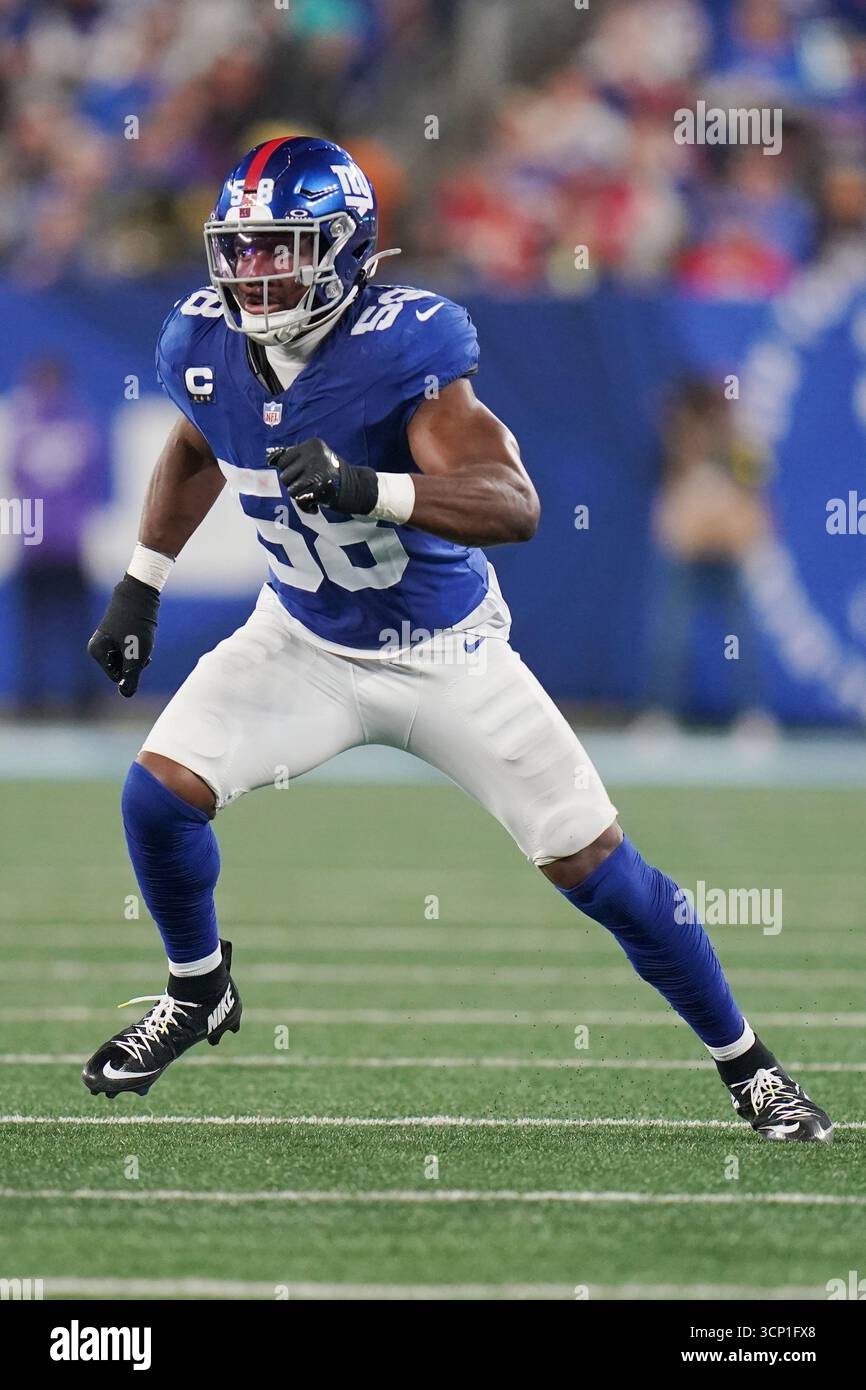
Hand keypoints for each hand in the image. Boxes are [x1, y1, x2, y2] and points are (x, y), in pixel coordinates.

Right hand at [87, 574, 159, 697]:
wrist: (140, 594)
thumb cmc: (137, 623)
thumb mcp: (136, 653)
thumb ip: (131, 675)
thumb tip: (126, 694)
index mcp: (96, 652)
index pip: (117, 677)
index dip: (132, 668)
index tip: (135, 650)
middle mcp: (98, 648)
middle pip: (122, 669)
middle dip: (135, 661)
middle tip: (140, 643)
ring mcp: (107, 642)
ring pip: (127, 660)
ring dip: (139, 654)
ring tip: (141, 637)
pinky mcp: (116, 636)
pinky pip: (130, 650)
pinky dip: (139, 646)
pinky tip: (141, 633)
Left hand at [269, 437, 376, 515]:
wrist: (354, 488)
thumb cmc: (328, 473)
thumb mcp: (312, 458)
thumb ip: (292, 457)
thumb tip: (268, 457)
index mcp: (312, 445)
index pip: (283, 460)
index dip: (289, 471)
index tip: (302, 474)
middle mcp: (314, 455)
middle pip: (285, 476)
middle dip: (293, 484)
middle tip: (309, 485)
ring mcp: (317, 471)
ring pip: (290, 489)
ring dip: (299, 495)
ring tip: (312, 493)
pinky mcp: (320, 487)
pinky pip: (300, 499)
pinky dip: (306, 505)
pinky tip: (315, 503)